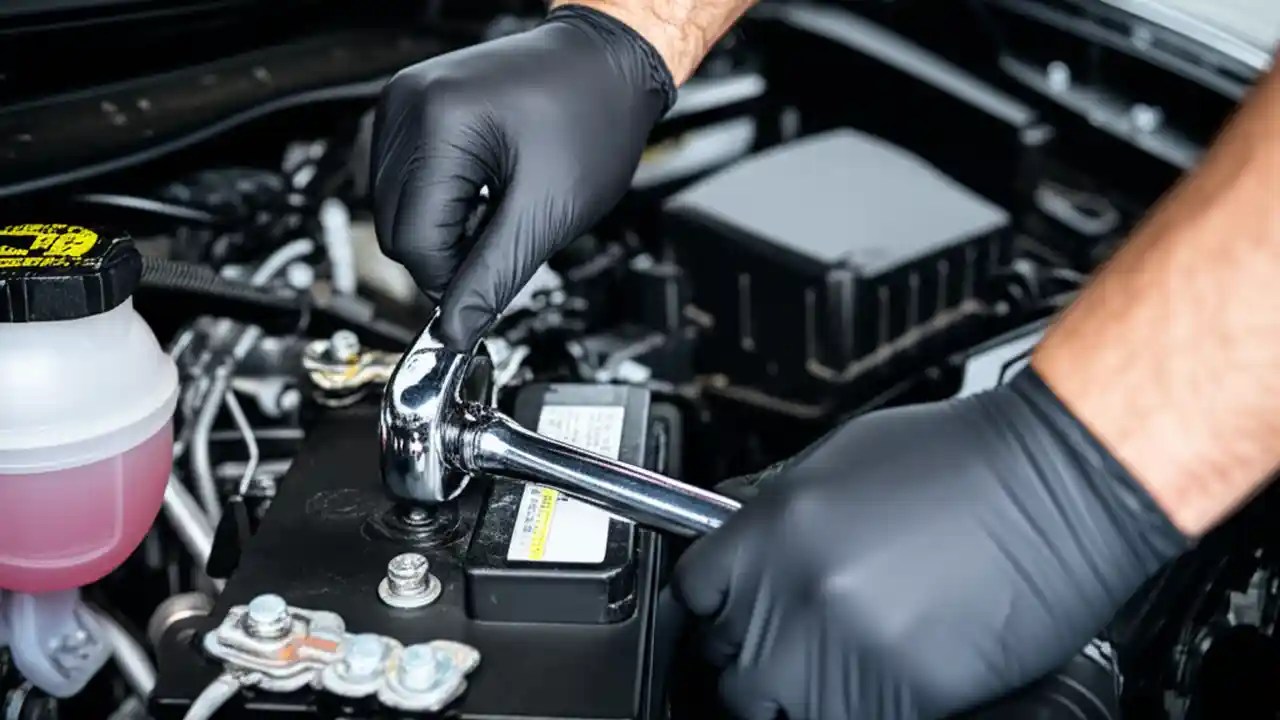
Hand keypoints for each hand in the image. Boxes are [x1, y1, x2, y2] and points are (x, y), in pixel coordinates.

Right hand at [371, 5, 674, 349]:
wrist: (604, 64)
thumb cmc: (592, 118)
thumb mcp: (548, 211)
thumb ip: (495, 276)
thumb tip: (457, 331)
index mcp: (437, 124)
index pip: (411, 241)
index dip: (448, 281)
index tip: (484, 291)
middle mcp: (406, 105)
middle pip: (392, 227)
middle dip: (446, 252)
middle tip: (501, 242)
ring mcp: (401, 102)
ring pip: (391, 208)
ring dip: (440, 227)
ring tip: (496, 208)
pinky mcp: (408, 108)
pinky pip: (399, 180)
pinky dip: (436, 201)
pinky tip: (478, 190)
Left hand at [673, 370, 1186, 719]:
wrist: (1057, 484)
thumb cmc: (965, 461)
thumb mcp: (842, 460)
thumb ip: (779, 516)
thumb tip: (747, 551)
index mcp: (774, 527)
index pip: (693, 591)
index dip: (712, 605)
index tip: (726, 613)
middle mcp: (795, 593)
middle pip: (726, 659)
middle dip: (751, 653)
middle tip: (790, 641)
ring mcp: (842, 651)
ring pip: (774, 706)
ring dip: (795, 693)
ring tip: (837, 662)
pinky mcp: (898, 697)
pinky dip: (853, 707)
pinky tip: (878, 674)